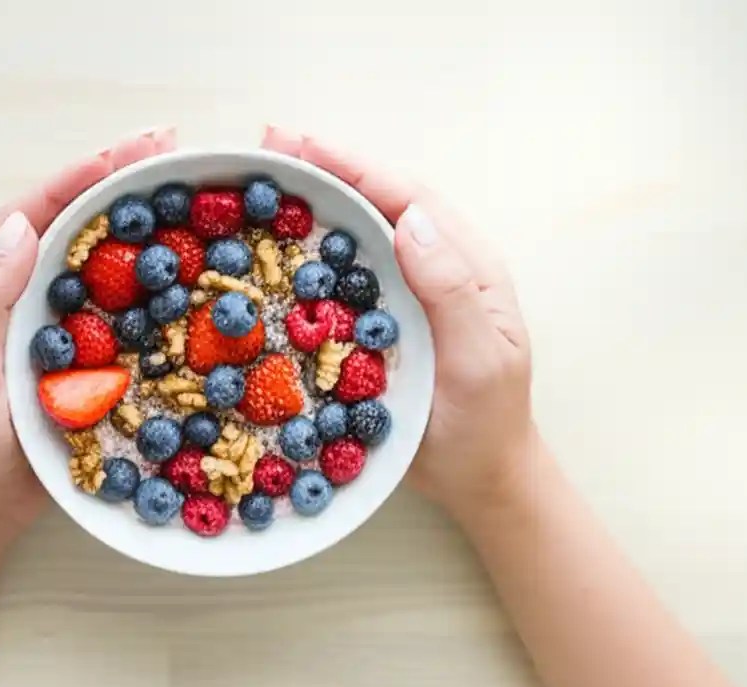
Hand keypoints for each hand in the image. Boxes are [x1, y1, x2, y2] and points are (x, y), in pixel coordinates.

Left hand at [0, 128, 176, 542]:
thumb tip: (22, 226)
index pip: (28, 216)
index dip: (77, 179)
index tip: (126, 152)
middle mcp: (12, 297)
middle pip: (68, 227)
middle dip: (116, 186)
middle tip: (169, 151)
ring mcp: (47, 328)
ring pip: (96, 264)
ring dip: (137, 227)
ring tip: (185, 193)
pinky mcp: (78, 361)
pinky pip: (115, 312)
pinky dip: (146, 285)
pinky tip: (182, 270)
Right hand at [261, 127, 534, 518]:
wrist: (480, 481)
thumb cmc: (486, 425)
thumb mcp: (478, 360)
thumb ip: (450, 292)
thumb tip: (411, 222)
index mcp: (467, 266)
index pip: (409, 199)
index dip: (356, 166)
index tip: (302, 146)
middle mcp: (434, 269)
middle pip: (378, 203)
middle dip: (326, 171)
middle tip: (267, 148)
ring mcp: (404, 296)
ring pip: (357, 235)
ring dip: (313, 205)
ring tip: (260, 182)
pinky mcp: (377, 325)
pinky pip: (341, 279)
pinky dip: (307, 255)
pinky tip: (271, 250)